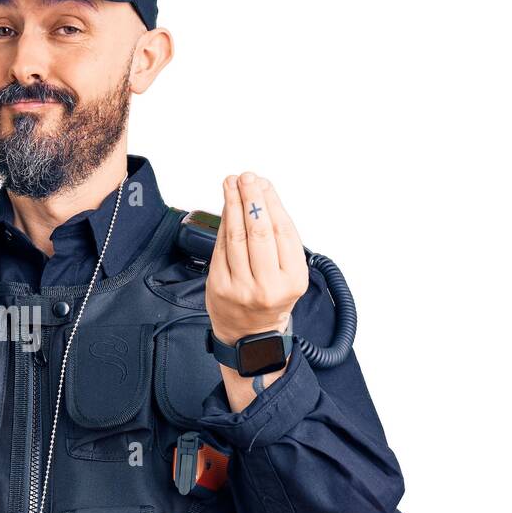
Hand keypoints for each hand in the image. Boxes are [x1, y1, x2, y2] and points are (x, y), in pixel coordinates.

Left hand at [205, 172, 308, 346]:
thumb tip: (264, 195)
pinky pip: (220, 248)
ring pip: (236, 237)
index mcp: (292, 280)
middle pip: (259, 232)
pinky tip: (225, 207)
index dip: (272, 203)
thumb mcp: (289, 274)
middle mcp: (268, 285)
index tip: (264, 183)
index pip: (282, 232)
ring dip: (233, 204)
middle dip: (251, 199)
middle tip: (247, 177)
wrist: (250, 335)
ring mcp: (241, 287)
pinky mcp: (219, 286)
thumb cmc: (272, 298)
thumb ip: (281, 239)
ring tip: (232, 183)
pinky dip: (223, 223)